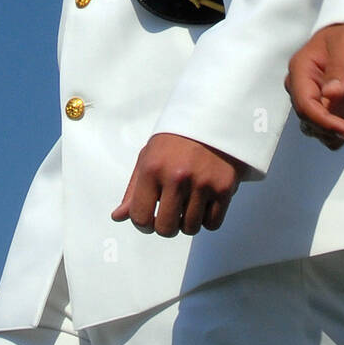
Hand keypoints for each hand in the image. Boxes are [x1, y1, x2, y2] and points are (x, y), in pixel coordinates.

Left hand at [111, 133, 240, 236]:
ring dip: (188, 221)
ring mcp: (203, 182)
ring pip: (190, 228)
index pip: (140, 218)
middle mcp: (177, 176)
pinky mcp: (225, 186)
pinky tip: (205, 202)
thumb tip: (118, 217)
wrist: (214, 116)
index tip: (150, 218)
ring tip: (189, 203)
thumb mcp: (149, 156)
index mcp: (153, 168)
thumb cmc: (177, 138)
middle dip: (167, 225)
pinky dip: (208, 218)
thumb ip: (134, 189)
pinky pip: (212, 223)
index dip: (144, 224)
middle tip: (171, 212)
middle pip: (166, 228)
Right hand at [285, 24, 343, 149]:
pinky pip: (332, 131)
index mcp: (300, 71)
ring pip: (324, 131)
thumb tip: (331, 95)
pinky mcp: (321, 110)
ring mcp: (310, 101)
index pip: (305, 106)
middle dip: (341, 116)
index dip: (324, 122)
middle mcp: (300, 89)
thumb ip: (340, 68)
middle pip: (313, 123)